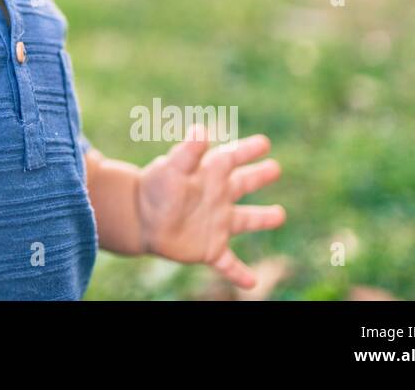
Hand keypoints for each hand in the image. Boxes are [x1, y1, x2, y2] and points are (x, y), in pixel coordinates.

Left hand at [136, 125, 285, 288]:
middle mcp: (215, 197)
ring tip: (279, 215)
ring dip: (262, 218)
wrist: (135, 219)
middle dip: (259, 175)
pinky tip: (251, 283)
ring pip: (244, 220)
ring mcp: (215, 223)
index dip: (248, 150)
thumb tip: (201, 129)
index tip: (264, 143)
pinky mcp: (209, 249)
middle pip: (243, 184)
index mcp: (208, 175)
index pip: (232, 158)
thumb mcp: (172, 168)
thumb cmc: (154, 188)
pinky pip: (228, 264)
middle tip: (275, 167)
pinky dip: (239, 273)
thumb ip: (188, 152)